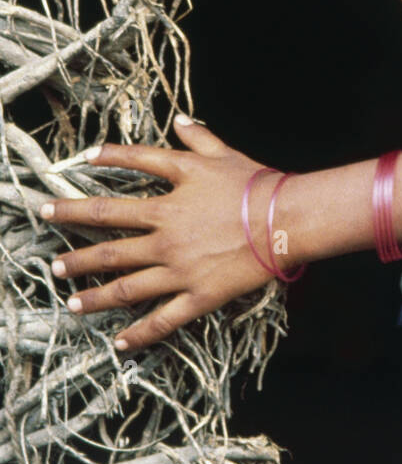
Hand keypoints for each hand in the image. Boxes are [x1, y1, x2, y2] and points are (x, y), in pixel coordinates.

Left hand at [40, 116, 295, 351]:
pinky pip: (163, 319)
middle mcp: (165, 237)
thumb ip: (194, 138)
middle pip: (109, 247)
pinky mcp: (198, 295)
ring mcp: (179, 270)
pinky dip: (139, 334)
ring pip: (126, 287)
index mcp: (168, 203)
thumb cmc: (254, 184)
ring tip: (71, 302)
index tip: (71, 182)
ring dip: (95, 296)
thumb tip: (178, 120)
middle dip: (76, 255)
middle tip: (52, 262)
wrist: (285, 218)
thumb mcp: (220, 154)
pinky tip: (119, 343)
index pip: (119, 191)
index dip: (92, 182)